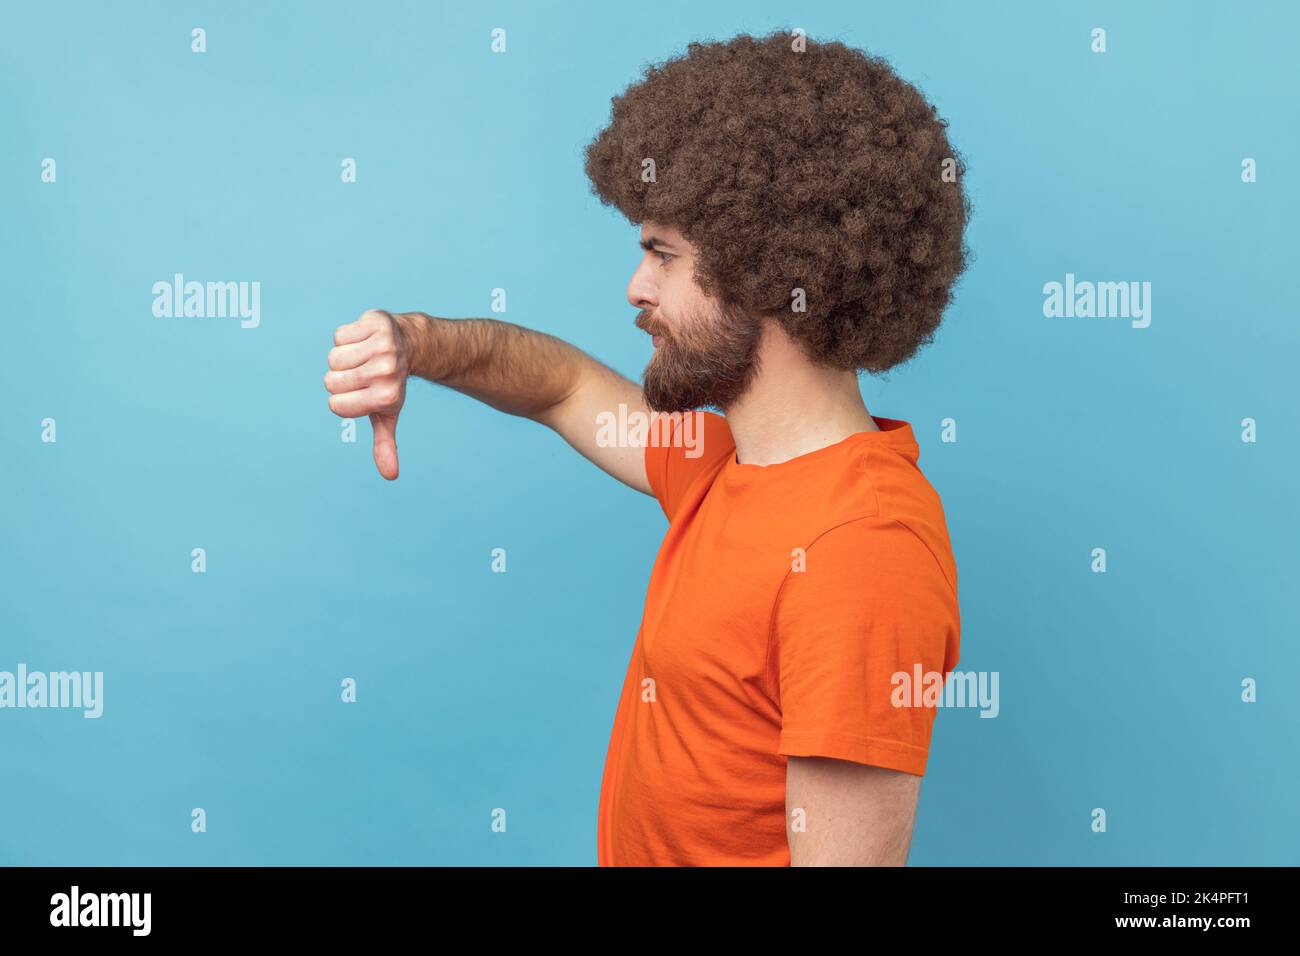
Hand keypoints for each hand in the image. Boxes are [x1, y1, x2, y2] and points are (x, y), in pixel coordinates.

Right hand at [325, 309, 410, 479]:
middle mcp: (387, 372)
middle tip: (363, 373)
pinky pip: (340, 335)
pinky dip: (347, 337)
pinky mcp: (376, 322)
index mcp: (387, 397)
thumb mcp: (388, 414)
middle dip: (341, 378)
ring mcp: (383, 346)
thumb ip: (385, 445)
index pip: (336, 405)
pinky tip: (365, 340)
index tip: (360, 393)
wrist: (412, 344)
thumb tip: (390, 475)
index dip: (342, 400)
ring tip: (364, 357)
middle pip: (331, 381)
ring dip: (343, 357)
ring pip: (333, 357)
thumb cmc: (392, 383)